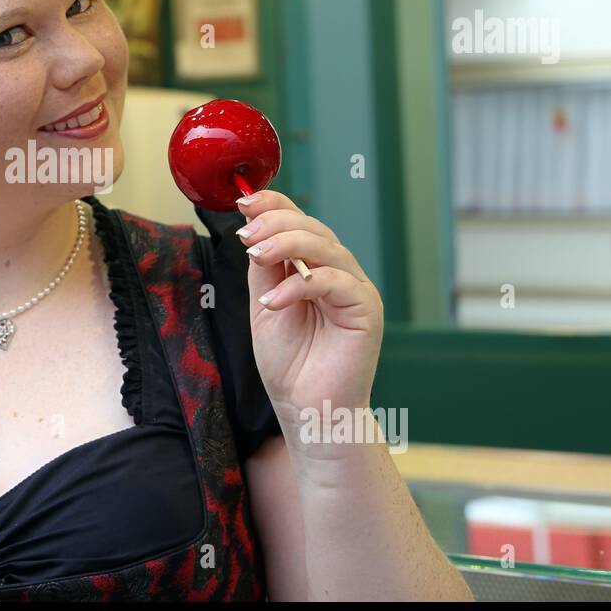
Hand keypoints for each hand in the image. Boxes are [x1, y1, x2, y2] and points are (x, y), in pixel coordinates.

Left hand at [232, 190, 383, 418]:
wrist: (307, 409)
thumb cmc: (289, 364)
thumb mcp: (264, 306)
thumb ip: (264, 270)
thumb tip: (252, 229)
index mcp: (315, 269)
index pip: (299, 224)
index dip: (275, 205)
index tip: (244, 201)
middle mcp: (339, 273)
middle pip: (313, 229)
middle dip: (276, 223)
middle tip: (246, 233)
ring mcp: (355, 289)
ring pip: (326, 247)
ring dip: (286, 244)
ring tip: (256, 254)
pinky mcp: (366, 310)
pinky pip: (337, 282)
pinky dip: (301, 286)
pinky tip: (275, 301)